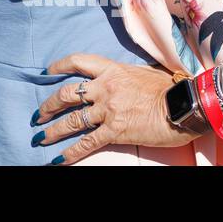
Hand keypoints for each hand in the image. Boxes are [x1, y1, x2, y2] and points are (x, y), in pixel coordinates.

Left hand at [32, 53, 198, 164]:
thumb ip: (125, 74)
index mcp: (112, 70)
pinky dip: (71, 152)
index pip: (78, 62)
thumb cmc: (170, 89)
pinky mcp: (115, 131)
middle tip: (38, 114)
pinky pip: (87, 142)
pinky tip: (59, 159)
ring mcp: (108, 110)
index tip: (46, 72)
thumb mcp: (143, 72)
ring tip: (41, 137)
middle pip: (67, 94)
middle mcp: (105, 88)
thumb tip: (120, 77)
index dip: (59, 66)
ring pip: (72, 120)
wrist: (184, 106)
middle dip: (49, 105)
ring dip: (53, 130)